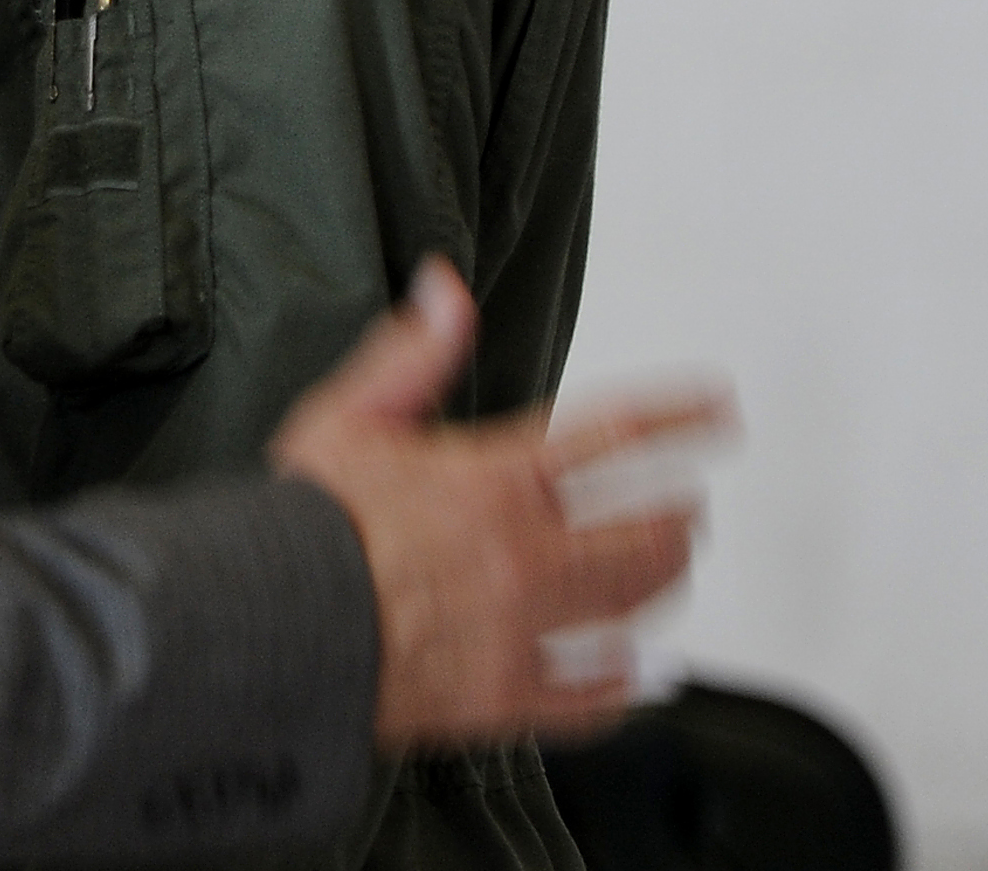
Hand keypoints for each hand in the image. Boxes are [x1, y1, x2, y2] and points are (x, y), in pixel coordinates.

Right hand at [267, 258, 728, 750]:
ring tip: (671, 568)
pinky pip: (593, 696)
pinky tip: (632, 673)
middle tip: (691, 505)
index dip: (678, 416)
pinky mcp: (509, 694)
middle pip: (648, 533)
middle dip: (680, 514)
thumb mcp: (346, 415)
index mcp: (495, 480)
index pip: (615, 435)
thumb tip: (445, 290)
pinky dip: (622, 683)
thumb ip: (411, 353)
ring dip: (664, 582)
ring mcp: (526, 629)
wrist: (271, 624)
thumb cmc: (305, 525)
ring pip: (634, 607)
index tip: (716, 408)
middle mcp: (528, 555)